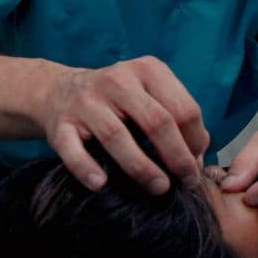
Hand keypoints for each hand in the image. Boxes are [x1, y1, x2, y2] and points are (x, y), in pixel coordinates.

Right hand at [40, 56, 207, 193]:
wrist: (59, 90)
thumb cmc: (117, 100)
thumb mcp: (150, 95)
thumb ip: (176, 118)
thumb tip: (198, 158)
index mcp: (147, 70)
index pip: (184, 108)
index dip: (196, 141)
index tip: (196, 163)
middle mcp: (117, 80)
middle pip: (157, 122)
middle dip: (177, 157)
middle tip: (186, 181)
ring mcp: (87, 101)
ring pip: (117, 136)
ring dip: (142, 168)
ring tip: (159, 188)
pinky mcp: (61, 123)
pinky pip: (73, 149)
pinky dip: (86, 168)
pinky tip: (101, 184)